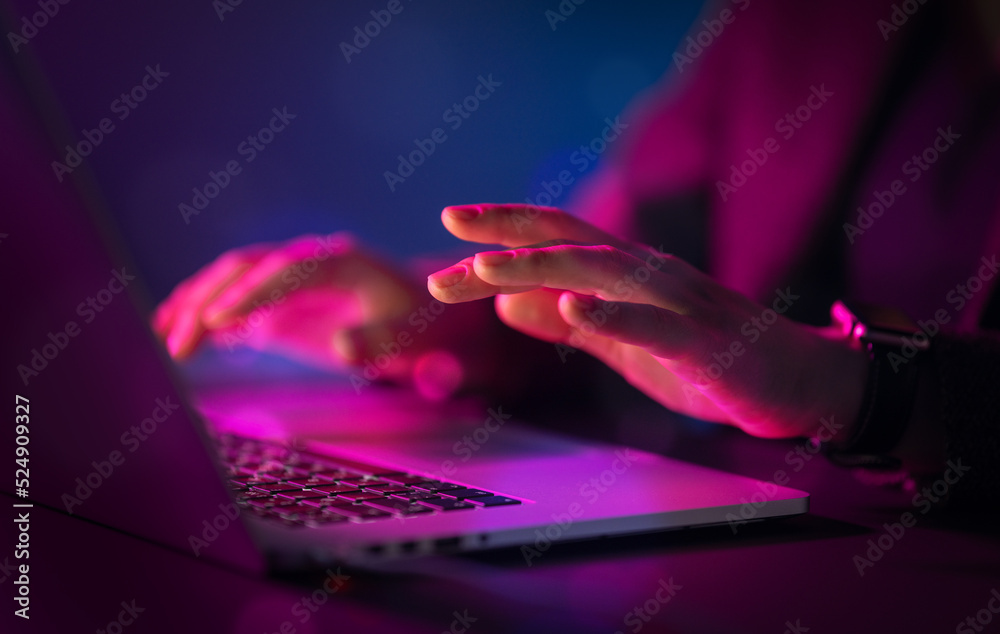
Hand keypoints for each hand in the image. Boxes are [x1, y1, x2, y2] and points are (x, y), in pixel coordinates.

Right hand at [153, 232, 480, 394]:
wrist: (425, 312)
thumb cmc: (422, 322)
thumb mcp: (413, 335)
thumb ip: (381, 341)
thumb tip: (340, 348)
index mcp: (341, 260)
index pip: (286, 269)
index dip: (250, 293)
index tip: (218, 322)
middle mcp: (308, 259)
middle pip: (248, 268)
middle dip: (210, 301)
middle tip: (180, 341)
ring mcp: (289, 277)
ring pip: (232, 280)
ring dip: (197, 306)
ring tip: (167, 342)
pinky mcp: (280, 299)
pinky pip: (235, 300)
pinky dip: (205, 315)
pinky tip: (175, 334)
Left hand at [427, 204, 868, 438]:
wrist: (797, 382)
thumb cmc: (707, 358)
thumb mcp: (623, 342)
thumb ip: (569, 322)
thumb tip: (506, 304)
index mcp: (626, 274)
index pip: (555, 241)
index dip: (501, 236)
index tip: (449, 238)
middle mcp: (648, 274)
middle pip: (571, 238)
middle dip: (507, 232)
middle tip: (451, 226)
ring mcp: (678, 304)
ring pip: (604, 271)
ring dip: (544, 267)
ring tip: (489, 269)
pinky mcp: (705, 343)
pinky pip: (656, 325)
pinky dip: (615, 315)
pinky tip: (576, 308)